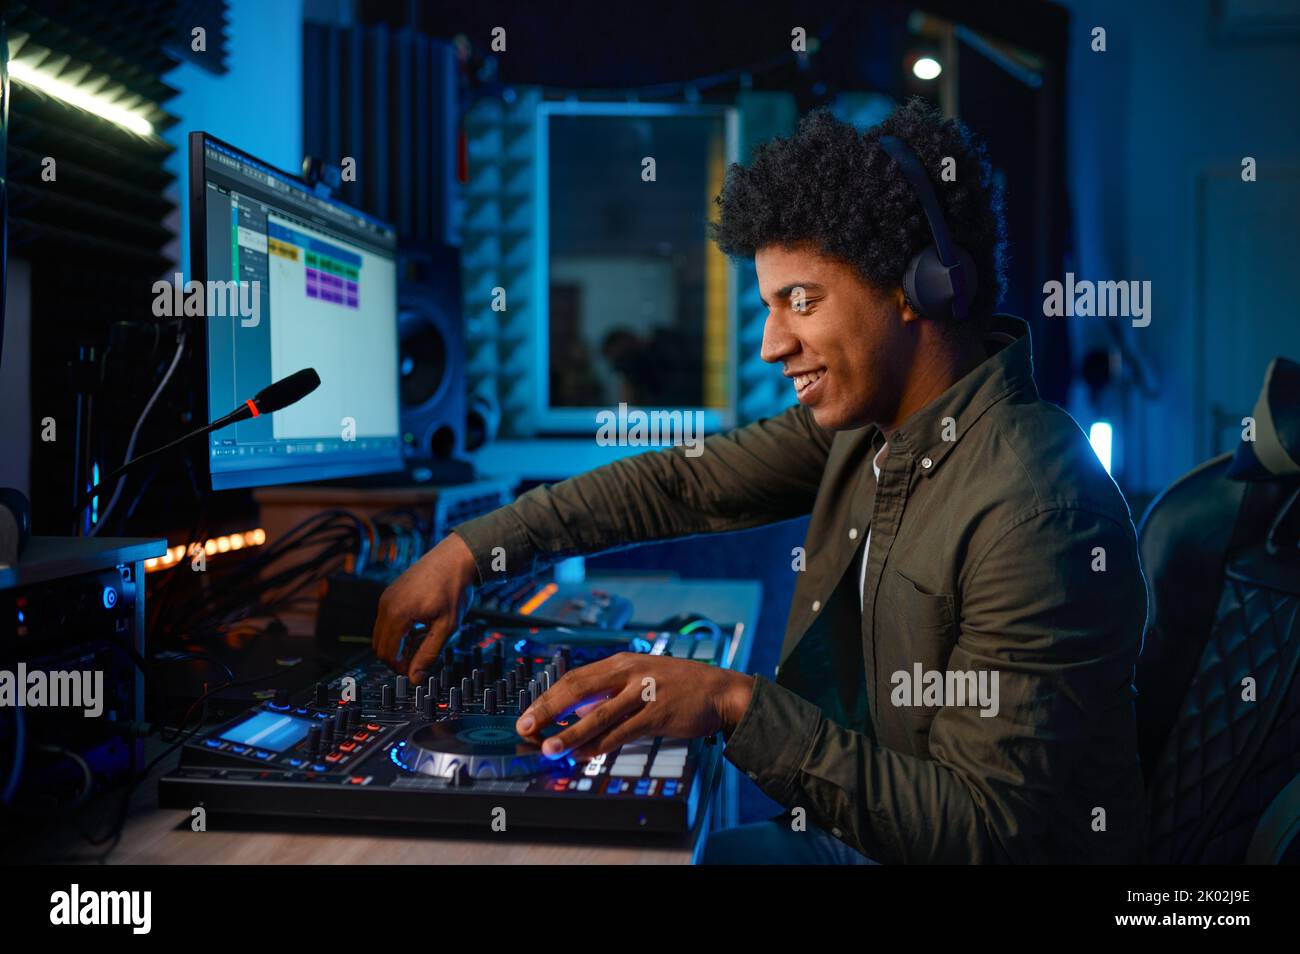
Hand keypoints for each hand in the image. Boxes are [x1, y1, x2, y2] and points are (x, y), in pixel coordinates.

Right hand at [372, 532, 478, 683]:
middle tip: (420, 659)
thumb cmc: (454, 589)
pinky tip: (420, 626)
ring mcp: (386, 597)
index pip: (387, 654)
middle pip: (379, 645)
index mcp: (398, 615)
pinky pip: (386, 619)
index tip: (417, 670)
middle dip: (396, 658)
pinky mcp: (390, 592)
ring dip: (397, 644)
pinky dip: (398, 630)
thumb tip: (415, 679)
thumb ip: (428, 654)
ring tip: (423, 640)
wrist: (455, 557)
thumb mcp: (446, 627)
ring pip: (381, 633)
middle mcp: (386, 605)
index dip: (400, 668)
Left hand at [515, 653, 754, 760]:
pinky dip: (601, 745)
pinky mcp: (658, 714)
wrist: (719, 691)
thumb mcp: (640, 679)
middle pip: (578, 689)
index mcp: (621, 663)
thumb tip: (575, 712)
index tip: (528, 714)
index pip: (574, 678)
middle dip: (548, 710)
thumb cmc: (678, 686)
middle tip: (525, 728)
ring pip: (598, 714)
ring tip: (549, 747)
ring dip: (570, 733)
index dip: (548, 697)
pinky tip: (584, 754)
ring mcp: (644, 692)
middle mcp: (629, 673)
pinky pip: (623, 732)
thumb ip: (609, 693)